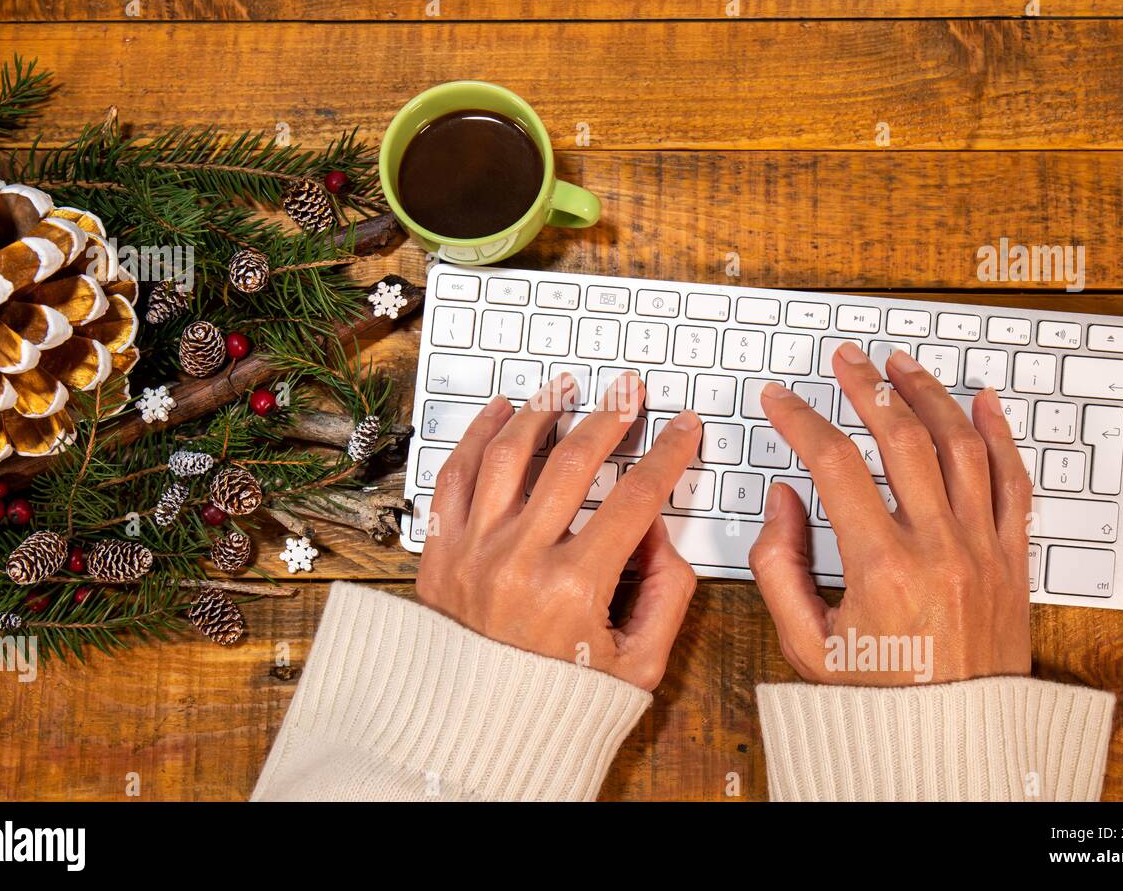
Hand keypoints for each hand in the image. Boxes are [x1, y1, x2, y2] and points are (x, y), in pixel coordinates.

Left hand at [416, 372, 703, 689]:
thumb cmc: (558, 703)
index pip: (635, 497)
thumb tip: (656, 530)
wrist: (479, 738)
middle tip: (628, 390)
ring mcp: (473, 552)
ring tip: (564, 385)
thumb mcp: (640, 664)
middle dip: (611, 414)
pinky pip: (454, 477)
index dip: (667, 454)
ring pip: (509, 454)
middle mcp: (520, 560)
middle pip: (573, 460)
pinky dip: (477, 437)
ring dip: (541, 410)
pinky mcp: (440, 554)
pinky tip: (499, 412)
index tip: (682, 428)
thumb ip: (666, 592)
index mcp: (574, 588)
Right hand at [750, 344, 1031, 685]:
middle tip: (845, 360)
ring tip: (901, 366)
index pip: (834, 464)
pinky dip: (1000, 434)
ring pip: (961, 445)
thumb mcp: (807, 645)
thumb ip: (781, 568)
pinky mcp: (1012, 558)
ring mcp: (982, 548)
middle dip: (867, 387)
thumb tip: (783, 502)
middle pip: (901, 438)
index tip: (780, 401)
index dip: (801, 420)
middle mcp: (938, 547)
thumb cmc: (880, 697)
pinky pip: (1014, 481)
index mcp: (882, 567)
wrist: (954, 740)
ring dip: (929, 395)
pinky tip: (982, 401)